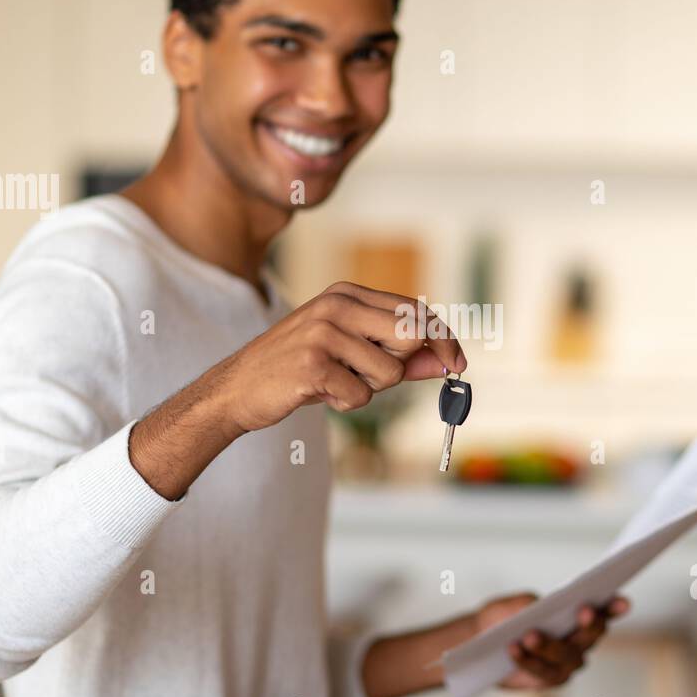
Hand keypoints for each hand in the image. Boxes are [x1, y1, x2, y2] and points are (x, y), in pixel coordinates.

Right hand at [214, 281, 466, 436]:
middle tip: (362, 373)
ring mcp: (323, 331)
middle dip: (398, 366)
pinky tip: (318, 393)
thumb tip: (446, 361)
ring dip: (367, 389)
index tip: (458, 362)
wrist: (238, 388)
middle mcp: (336, 304)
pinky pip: (360, 395)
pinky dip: (345, 403)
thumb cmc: (300, 370)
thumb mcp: (351, 355)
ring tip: (334, 382)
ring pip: (389, 372)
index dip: (443, 338)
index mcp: (347, 293)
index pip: (416, 310)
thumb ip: (400, 355)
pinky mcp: (312, 363)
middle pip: (410, 337)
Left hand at [473, 591, 630, 690]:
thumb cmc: (504, 617)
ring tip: (530, 635)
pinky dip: (528, 660)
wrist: (483, 642)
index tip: (624, 601)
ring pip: (567, 656)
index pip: (603, 611)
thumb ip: (527, 606)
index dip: (615, 607)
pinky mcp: (549, 679)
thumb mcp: (512, 604)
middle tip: (584, 609)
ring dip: (550, 645)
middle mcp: (580, 641)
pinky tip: (514, 648)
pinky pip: (543, 671)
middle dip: (590, 623)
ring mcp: (567, 663)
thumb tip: (537, 611)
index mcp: (578, 616)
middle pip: (591, 635)